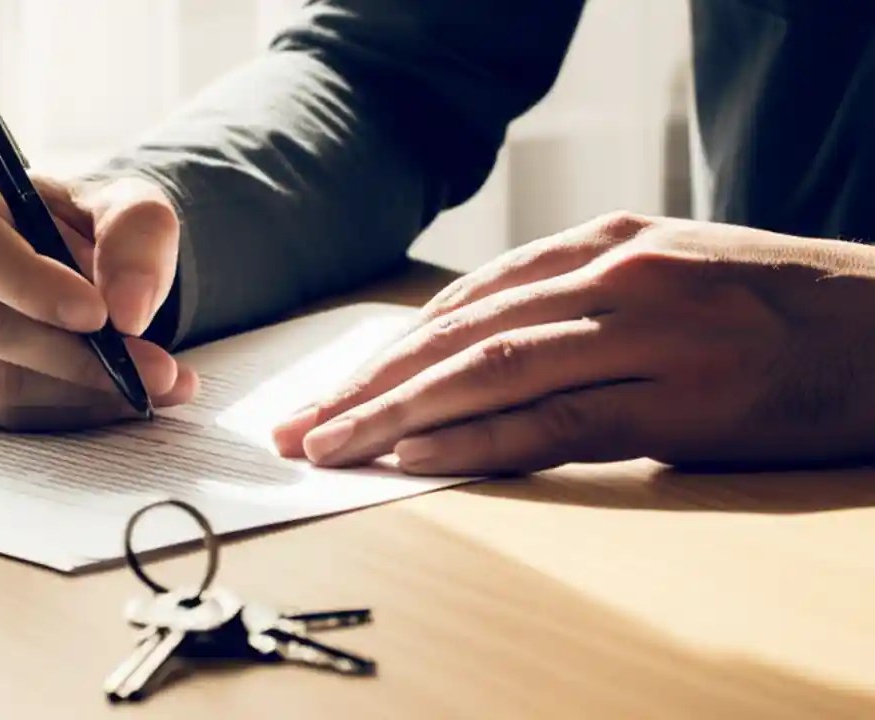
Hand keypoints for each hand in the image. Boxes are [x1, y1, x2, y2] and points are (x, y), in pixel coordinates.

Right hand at [0, 172, 197, 430]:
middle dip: (80, 355)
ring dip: (85, 392)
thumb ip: (136, 237)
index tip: (98, 315)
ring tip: (157, 384)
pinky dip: (72, 413)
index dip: (30, 285)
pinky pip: (6, 414)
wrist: (72, 259)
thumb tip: (128, 312)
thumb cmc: (86, 223)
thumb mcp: (126, 204)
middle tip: (157, 368)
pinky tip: (123, 399)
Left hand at [273, 212, 874, 473]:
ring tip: (332, 448)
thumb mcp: (664, 281)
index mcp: (601, 246)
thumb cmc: (771, 311)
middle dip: (368, 386)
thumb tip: (477, 355)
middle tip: (300, 428)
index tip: (330, 392)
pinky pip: (559, 418)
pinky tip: (416, 455)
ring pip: (492, 372)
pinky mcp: (684, 395)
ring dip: (399, 414)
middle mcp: (612, 276)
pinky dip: (481, 438)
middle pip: (459, 335)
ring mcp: (649, 330)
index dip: (387, 352)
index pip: (463, 302)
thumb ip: (575, 305)